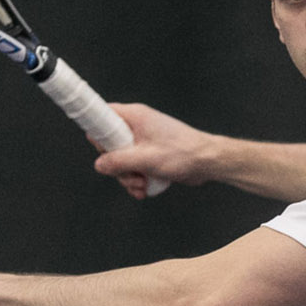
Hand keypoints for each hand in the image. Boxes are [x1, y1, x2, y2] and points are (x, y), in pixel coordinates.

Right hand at [94, 103, 211, 199]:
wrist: (208, 161)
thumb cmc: (183, 153)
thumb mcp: (145, 158)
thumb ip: (119, 162)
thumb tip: (99, 165)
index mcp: (135, 117)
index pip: (103, 116)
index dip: (97, 132)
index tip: (101, 151)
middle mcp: (137, 126)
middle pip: (109, 144)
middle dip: (116, 166)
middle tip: (130, 176)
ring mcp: (143, 141)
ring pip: (121, 160)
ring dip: (128, 177)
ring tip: (141, 185)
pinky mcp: (149, 154)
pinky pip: (134, 167)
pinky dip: (136, 180)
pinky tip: (145, 189)